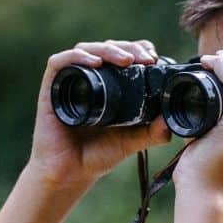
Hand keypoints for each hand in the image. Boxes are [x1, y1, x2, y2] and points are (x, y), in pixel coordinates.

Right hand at [26, 40, 171, 190]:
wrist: (70, 174)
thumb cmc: (96, 156)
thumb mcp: (131, 142)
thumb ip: (152, 133)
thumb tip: (171, 122)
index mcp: (106, 85)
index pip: (121, 54)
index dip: (137, 49)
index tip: (152, 58)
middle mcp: (87, 79)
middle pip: (105, 48)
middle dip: (127, 47)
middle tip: (144, 58)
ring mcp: (68, 82)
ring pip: (85, 50)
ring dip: (107, 50)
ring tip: (126, 60)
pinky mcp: (51, 89)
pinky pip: (60, 63)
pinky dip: (77, 57)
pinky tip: (94, 62)